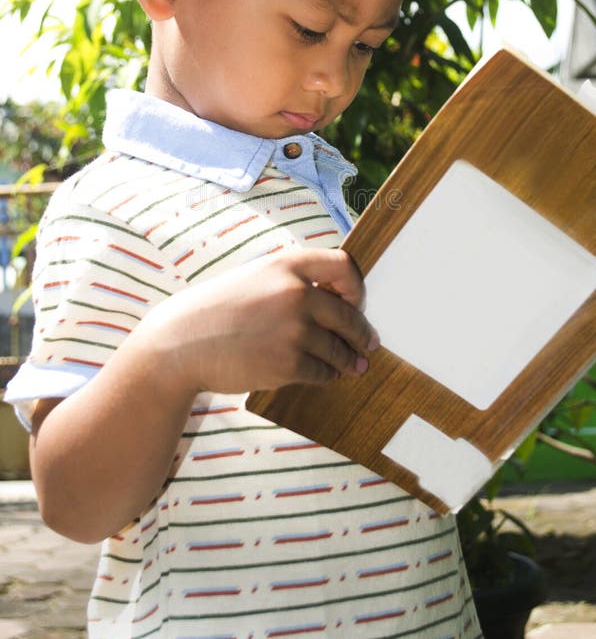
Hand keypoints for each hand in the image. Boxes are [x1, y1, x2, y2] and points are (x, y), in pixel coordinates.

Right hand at [141, 248, 378, 394]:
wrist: (181, 344)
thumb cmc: (217, 310)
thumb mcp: (255, 278)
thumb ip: (292, 283)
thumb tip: (335, 302)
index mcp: (287, 265)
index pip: (344, 266)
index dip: (357, 287)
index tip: (357, 302)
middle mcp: (296, 294)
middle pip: (349, 315)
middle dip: (362, 334)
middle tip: (369, 344)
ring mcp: (294, 330)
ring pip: (339, 349)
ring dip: (349, 360)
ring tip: (354, 365)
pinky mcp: (288, 364)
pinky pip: (323, 372)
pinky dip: (327, 375)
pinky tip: (326, 375)